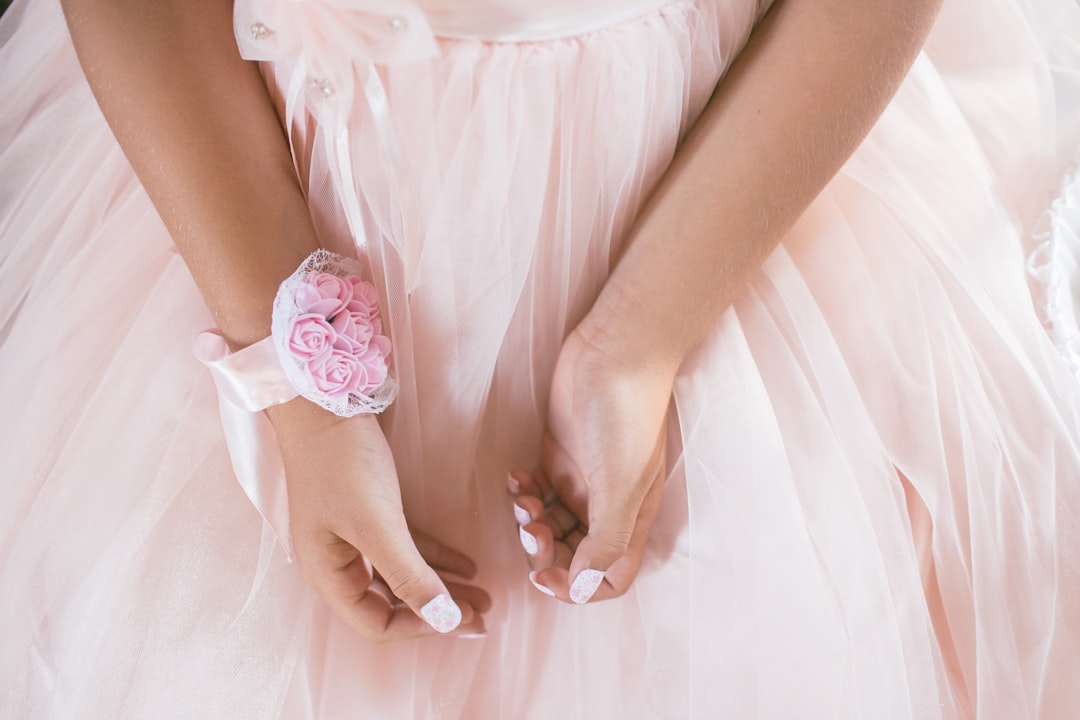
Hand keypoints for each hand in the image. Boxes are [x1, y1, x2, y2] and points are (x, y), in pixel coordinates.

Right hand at [268, 399, 488, 640]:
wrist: (321, 401)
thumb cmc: (342, 464)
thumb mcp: (377, 525)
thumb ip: (410, 575)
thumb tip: (446, 622)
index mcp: (327, 575)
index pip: (376, 623)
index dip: (421, 628)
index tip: (463, 622)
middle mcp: (336, 563)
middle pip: (392, 604)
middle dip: (438, 612)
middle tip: (485, 616)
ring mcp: (351, 537)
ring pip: (402, 576)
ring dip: (442, 587)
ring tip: (484, 596)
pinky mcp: (366, 513)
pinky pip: (405, 548)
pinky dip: (434, 558)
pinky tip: (468, 563)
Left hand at [509, 326, 674, 603]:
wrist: (617, 349)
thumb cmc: (626, 414)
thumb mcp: (622, 484)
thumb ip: (606, 540)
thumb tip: (584, 588)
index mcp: (631, 518)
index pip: (610, 578)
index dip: (578, 587)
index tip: (545, 574)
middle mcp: (608, 503)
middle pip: (573, 554)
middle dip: (546, 552)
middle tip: (529, 527)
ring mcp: (583, 478)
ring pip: (551, 523)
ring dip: (530, 522)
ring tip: (521, 498)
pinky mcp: (559, 452)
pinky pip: (537, 489)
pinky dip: (523, 491)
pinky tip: (515, 476)